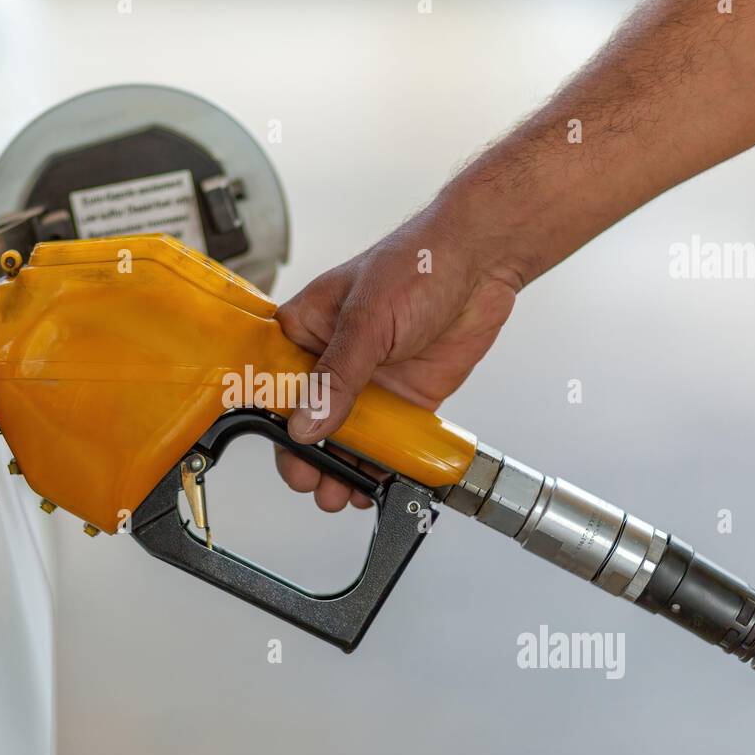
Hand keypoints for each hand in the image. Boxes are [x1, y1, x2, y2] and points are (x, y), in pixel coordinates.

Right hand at [274, 197, 521, 510]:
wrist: (482, 262)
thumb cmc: (419, 262)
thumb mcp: (368, 319)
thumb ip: (337, 376)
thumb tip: (306, 423)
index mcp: (306, 329)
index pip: (273, 384)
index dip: (272, 422)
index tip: (284, 449)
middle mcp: (331, 360)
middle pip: (305, 421)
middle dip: (305, 456)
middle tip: (312, 480)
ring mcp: (366, 383)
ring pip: (342, 439)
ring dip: (338, 470)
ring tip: (339, 493)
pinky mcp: (401, 400)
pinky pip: (382, 443)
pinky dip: (375, 468)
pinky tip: (371, 485)